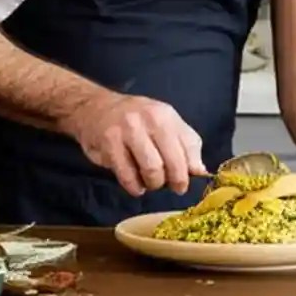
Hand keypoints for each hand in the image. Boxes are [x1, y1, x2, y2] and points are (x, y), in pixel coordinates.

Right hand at [59, 91, 205, 196]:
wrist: (95, 107)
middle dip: (177, 180)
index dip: (192, 168)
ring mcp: (129, 131)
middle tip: (175, 188)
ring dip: (154, 184)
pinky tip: (136, 186)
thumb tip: (200, 171)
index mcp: (167, 115)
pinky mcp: (109, 144)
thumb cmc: (136, 119)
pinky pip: (127, 174)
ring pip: (152, 169)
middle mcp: (150, 120)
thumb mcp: (164, 122)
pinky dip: (134, 186)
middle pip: (173, 160)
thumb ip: (185, 143)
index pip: (190, 145)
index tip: (189, 179)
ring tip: (152, 184)